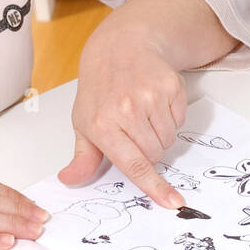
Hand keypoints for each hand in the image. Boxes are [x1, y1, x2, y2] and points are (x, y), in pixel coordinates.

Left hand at [58, 26, 187, 208]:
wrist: (120, 48)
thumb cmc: (100, 89)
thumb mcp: (84, 122)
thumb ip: (82, 157)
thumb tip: (70, 180)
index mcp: (102, 123)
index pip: (133, 163)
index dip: (154, 186)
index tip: (172, 201)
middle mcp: (127, 109)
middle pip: (155, 154)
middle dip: (148, 150)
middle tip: (134, 130)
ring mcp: (151, 96)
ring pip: (168, 139)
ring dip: (159, 134)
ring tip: (143, 114)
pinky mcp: (171, 86)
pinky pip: (179, 120)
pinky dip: (170, 117)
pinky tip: (154, 102)